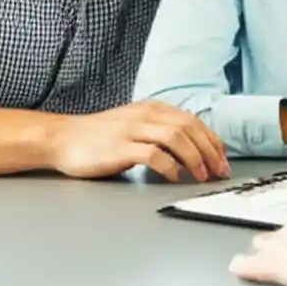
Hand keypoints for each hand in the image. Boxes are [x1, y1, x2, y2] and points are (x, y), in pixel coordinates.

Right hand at [46, 100, 230, 181]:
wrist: (63, 138)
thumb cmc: (100, 136)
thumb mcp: (135, 123)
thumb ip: (160, 129)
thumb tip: (191, 144)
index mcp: (153, 108)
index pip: (193, 121)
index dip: (212, 141)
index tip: (223, 159)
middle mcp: (146, 115)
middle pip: (190, 128)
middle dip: (210, 151)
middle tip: (220, 171)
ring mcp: (132, 129)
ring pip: (176, 138)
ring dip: (195, 158)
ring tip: (202, 176)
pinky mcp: (120, 147)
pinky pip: (154, 155)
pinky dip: (170, 167)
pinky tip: (175, 177)